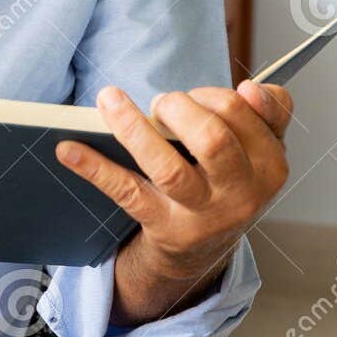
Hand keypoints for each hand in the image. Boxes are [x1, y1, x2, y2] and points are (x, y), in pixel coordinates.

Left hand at [56, 81, 292, 325]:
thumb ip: (269, 112)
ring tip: (108, 100)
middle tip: (161, 103)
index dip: (210, 93)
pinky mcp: (164, 229)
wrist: (202, 248)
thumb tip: (253, 87)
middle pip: (212, 139)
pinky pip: (127, 193)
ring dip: (133, 129)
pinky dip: (94, 169)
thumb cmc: (227, 180)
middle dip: (179, 108)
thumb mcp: (260, 149)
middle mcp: (240, 194)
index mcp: (269, 166)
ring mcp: (202, 215)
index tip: (193, 95)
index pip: (240, 112)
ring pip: (168, 168)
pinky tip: (68, 150)